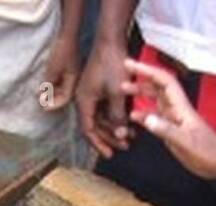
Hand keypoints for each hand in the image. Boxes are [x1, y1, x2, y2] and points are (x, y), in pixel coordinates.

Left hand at [41, 33, 80, 110]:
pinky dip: (49, 86)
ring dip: (49, 93)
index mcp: (73, 81)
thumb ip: (49, 84)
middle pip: (62, 96)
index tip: (43, 106)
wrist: (66, 35)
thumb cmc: (61, 51)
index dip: (54, 104)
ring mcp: (68, 75)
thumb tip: (43, 97)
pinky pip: (56, 82)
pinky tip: (41, 86)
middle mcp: (72, 80)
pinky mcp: (63, 70)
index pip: (64, 99)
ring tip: (38, 94)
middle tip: (39, 100)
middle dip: (50, 100)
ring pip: (58, 90)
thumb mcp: (53, 69)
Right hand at [76, 40, 130, 156]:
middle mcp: (84, 100)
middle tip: (125, 147)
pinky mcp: (99, 88)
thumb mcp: (117, 93)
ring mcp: (91, 94)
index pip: (88, 131)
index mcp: (84, 102)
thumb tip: (121, 137)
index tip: (110, 155)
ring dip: (116, 127)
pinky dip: (116, 115)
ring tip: (132, 136)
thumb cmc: (111, 63)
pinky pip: (105, 107)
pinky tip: (129, 120)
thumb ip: (118, 116)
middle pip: (96, 126)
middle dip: (110, 138)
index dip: (99, 144)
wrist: (110, 40)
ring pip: (102, 117)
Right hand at [122, 59, 215, 178]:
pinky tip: (133, 116)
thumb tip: (145, 118)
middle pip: (157, 86)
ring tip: (124, 91)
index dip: (147, 70)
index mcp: (180, 107)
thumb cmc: (206, 152)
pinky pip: (155, 116)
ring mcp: (174, 118)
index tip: (130, 65)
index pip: (163, 81)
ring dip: (140, 93)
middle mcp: (176, 108)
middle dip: (141, 78)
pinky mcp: (172, 128)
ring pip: (155, 99)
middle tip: (123, 74)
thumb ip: (165, 129)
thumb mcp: (185, 142)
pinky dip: (143, 114)